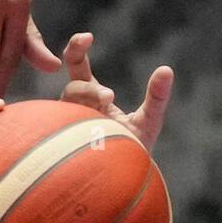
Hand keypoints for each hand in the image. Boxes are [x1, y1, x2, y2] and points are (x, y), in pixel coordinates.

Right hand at [59, 32, 173, 152]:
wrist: (124, 185)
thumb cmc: (134, 152)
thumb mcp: (149, 122)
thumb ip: (157, 97)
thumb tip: (166, 70)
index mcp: (92, 97)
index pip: (77, 65)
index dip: (76, 48)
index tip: (87, 37)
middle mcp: (74, 109)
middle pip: (72, 88)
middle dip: (88, 89)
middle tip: (109, 98)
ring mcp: (65, 127)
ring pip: (65, 107)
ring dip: (85, 106)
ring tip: (104, 115)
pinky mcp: (58, 147)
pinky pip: (55, 131)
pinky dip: (66, 128)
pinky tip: (80, 134)